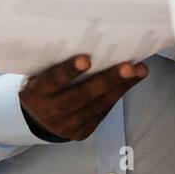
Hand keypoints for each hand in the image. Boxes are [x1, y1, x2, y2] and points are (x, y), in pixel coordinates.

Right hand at [19, 55, 147, 139]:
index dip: (69, 70)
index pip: (53, 80)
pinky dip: (117, 95)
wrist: (35, 120)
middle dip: (107, 80)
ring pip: (97, 106)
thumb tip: (87, 41)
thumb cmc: (40, 86)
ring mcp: (67, 125)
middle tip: (128, 67)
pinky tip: (131, 81)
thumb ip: (55, 63)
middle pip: (81, 96)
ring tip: (139, 71)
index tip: (86, 59)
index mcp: (36, 93)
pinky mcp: (81, 132)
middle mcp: (51, 111)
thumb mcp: (38, 74)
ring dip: (121, 87)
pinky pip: (102, 112)